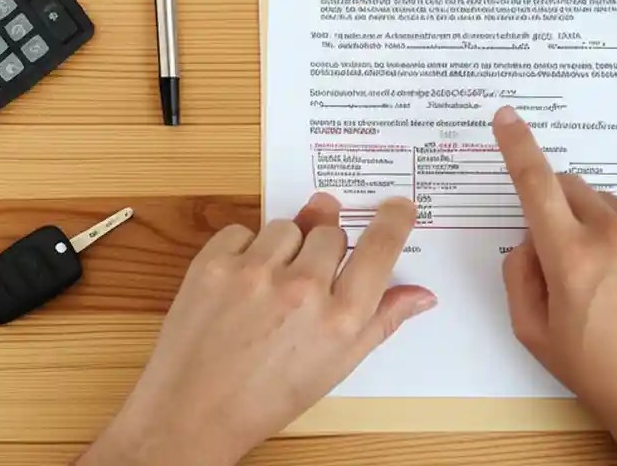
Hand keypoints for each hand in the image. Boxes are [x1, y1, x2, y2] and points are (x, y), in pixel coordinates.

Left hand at [77, 194, 433, 465]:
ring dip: (282, 247)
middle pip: (331, 231)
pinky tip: (238, 284)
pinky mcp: (214, 263)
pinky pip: (242, 230)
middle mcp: (303, 290)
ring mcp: (255, 273)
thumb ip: (380, 322)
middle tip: (304, 282)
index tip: (397, 205)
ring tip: (266, 288)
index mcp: (340, 320)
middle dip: (322, 249)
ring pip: (287, 226)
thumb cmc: (267, 396)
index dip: (394, 220)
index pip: (381, 248)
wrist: (194, 410)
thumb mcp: (335, 367)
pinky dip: (242, 250)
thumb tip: (422, 294)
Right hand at [493, 105, 616, 465]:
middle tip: (563, 252)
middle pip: (573, 188)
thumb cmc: (594, 367)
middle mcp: (614, 234)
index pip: (535, 182)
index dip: (517, 145)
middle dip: (559, 207)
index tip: (507, 118)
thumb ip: (518, 273)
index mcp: (570, 254)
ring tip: (609, 277)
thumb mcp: (532, 329)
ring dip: (599, 226)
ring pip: (610, 206)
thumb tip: (528, 240)